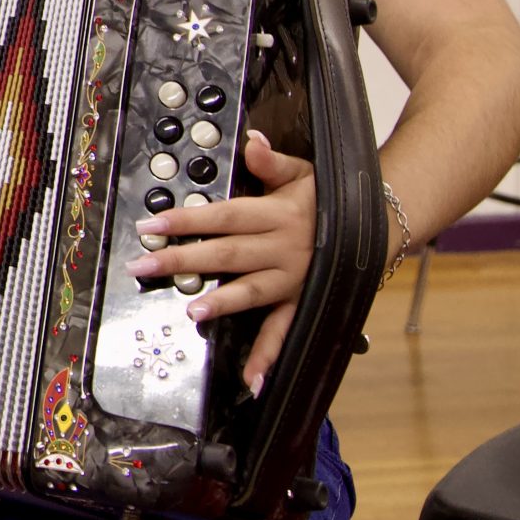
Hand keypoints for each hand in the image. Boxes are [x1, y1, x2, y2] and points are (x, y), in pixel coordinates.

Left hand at [123, 129, 314, 397]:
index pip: (223, 217)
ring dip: (223, 303)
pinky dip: (268, 356)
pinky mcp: (301, 302)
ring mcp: (292, 279)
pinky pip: (283, 331)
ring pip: (252, 291)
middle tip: (145, 264)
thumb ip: (271, 161)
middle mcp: (282, 249)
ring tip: (192, 310)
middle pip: (227, 254)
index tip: (152, 224)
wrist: (374, 226)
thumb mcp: (301, 172)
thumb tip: (251, 140)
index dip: (186, 220)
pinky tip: (251, 379)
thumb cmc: (325, 198)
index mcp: (276, 215)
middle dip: (183, 259)